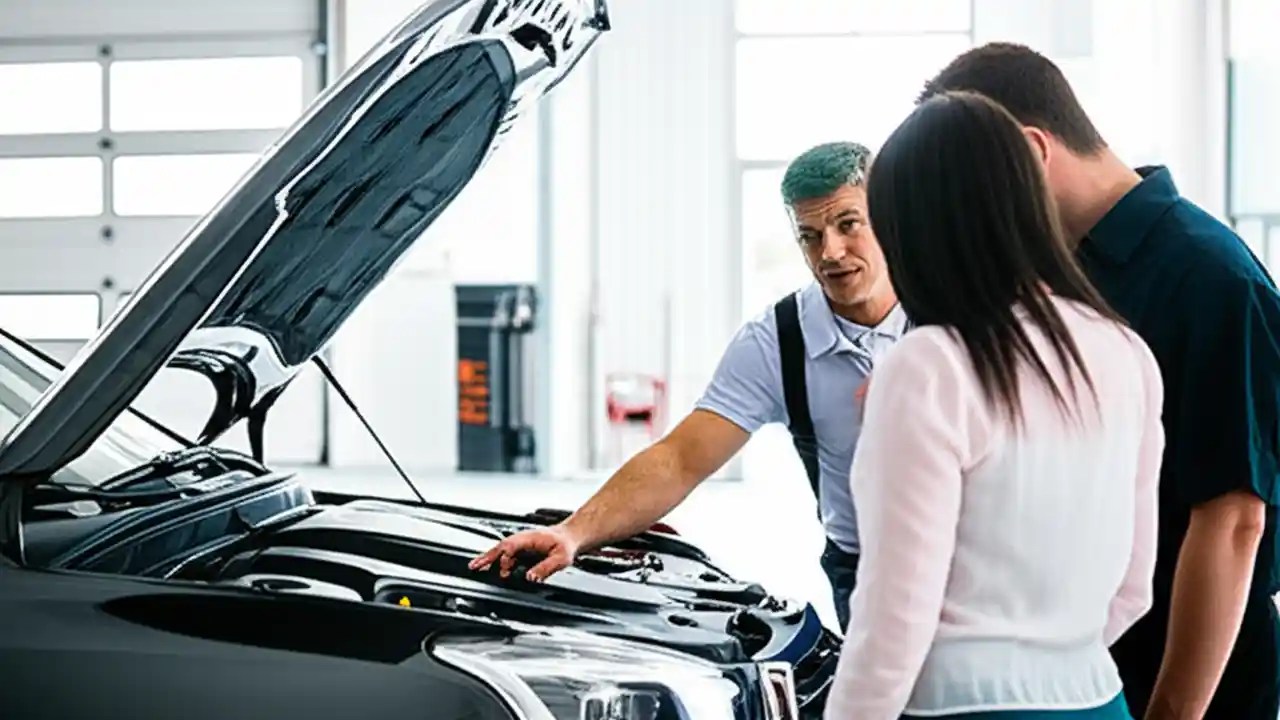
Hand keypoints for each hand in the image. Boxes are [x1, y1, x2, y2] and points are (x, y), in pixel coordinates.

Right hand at [468, 524, 583, 582]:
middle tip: (473, 566)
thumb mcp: (561, 558)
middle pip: (500, 548)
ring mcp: (521, 545)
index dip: (504, 557)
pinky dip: (496, 562)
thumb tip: (529, 578)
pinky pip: (506, 556)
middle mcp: (522, 541)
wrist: (570, 538)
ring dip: (488, 559)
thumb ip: (546, 568)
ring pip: (501, 552)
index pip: (512, 546)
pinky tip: (489, 569)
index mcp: (530, 538)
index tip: (502, 570)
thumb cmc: (566, 545)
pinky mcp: (521, 551)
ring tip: (475, 568)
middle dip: (487, 557)